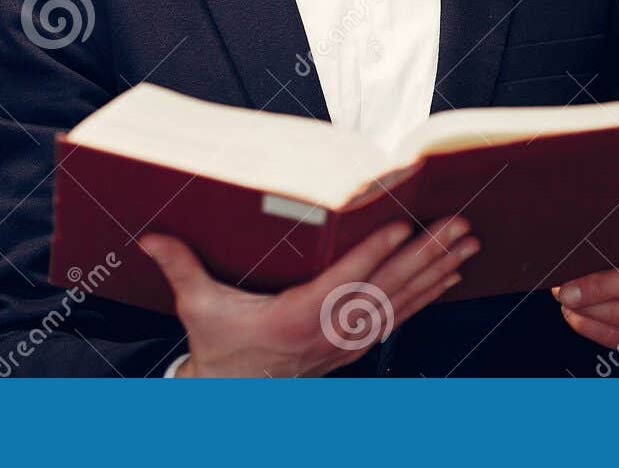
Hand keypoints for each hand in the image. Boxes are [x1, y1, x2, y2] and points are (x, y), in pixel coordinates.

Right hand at [139, 216, 478, 376]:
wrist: (233, 392)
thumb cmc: (219, 346)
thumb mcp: (197, 307)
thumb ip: (180, 266)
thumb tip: (151, 235)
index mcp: (296, 318)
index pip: (344, 281)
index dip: (375, 253)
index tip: (403, 226)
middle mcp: (330, 331)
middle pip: (388, 290)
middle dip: (427, 256)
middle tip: (460, 226)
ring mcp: (347, 341)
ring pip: (402, 303)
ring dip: (437, 271)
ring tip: (467, 243)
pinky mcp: (354, 345)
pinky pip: (399, 316)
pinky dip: (427, 294)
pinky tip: (448, 275)